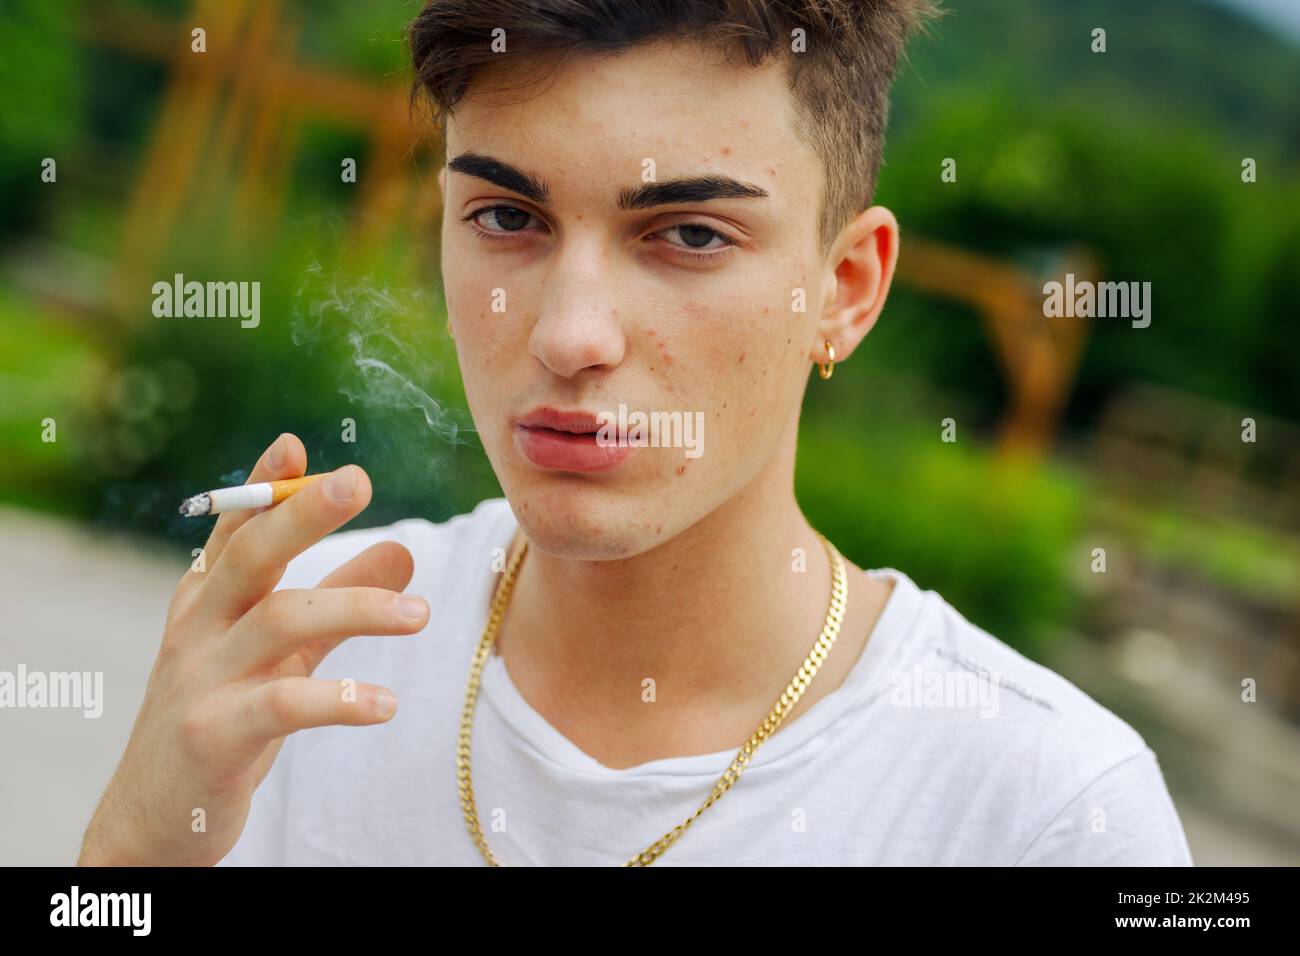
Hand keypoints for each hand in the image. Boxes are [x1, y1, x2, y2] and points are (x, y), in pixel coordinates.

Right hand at [77, 433, 427, 865]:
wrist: (153, 819)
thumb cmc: (223, 718)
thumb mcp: (283, 654)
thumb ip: (338, 598)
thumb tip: (405, 547)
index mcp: (208, 601)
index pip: (234, 530)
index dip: (262, 488)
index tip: (295, 446)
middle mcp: (197, 629)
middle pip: (250, 556)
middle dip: (302, 514)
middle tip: (358, 480)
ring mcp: (200, 681)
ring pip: (278, 621)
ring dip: (355, 608)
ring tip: (420, 614)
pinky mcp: (212, 737)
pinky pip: (281, 706)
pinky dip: (337, 701)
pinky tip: (385, 704)